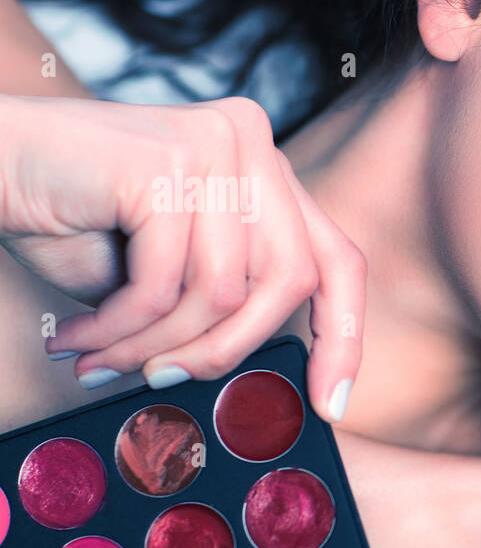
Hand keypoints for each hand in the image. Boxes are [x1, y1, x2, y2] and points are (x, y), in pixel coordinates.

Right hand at [0, 94, 364, 421]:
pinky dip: (121, 327)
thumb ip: (224, 305)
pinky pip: (165, 284)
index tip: (331, 403)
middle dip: (226, 351)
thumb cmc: (71, 219)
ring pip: (222, 293)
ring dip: (155, 345)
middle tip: (163, 383)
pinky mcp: (169, 160)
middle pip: (289, 284)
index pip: (337, 261)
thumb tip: (265, 378)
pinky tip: (81, 336)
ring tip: (103, 359)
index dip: (342, 337)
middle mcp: (253, 145)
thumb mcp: (171, 272)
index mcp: (266, 170)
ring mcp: (216, 144)